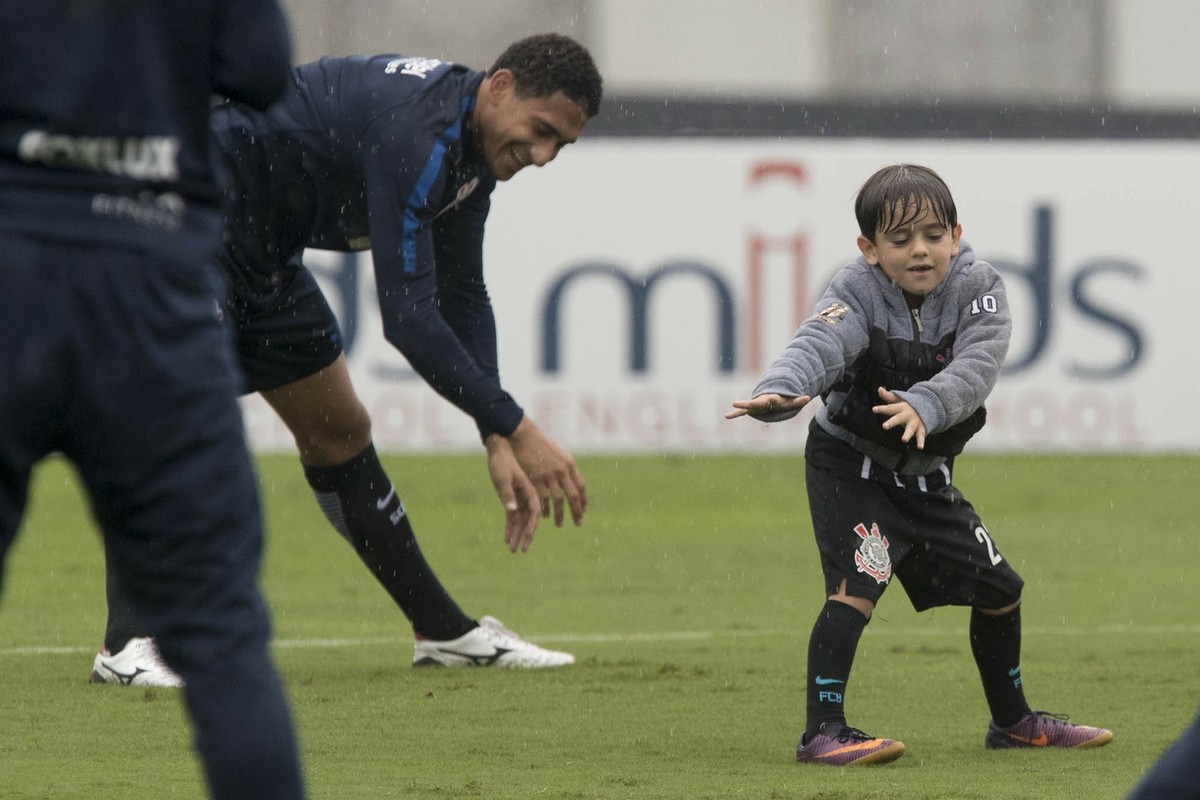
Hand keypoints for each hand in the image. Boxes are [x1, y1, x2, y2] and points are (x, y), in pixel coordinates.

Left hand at [484, 434, 539, 551]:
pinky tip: (506, 539)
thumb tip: (511, 510)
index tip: (526, 541)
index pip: (534, 513)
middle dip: (524, 536)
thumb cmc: (502, 461)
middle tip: (520, 551)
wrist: (499, 449)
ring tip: (511, 550)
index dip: (531, 528)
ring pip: (520, 521)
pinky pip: (512, 516)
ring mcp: (520, 498)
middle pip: (528, 520)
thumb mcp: (503, 477)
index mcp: (530, 490)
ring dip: (516, 534)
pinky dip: (509, 527)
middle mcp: (527, 496)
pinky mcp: (511, 498)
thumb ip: (507, 493)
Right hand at [506, 416, 586, 526]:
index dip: (583, 501)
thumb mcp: (558, 454)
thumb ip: (566, 468)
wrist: (523, 436)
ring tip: (559, 524)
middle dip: (577, 512)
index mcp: (569, 464)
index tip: (583, 511)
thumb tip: (572, 480)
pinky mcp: (535, 479)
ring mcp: (549, 475)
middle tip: (578, 523)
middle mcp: (562, 471)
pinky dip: (545, 509)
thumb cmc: (539, 444)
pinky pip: (543, 499)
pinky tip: (544, 516)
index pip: (580, 487)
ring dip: (559, 514)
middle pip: (573, 496)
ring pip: (558, 500)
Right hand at [725, 393, 810, 419]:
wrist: (774, 395)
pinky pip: (743, 412)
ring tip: (727, 414)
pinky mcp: (752, 409)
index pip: (768, 400)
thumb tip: (808, 397)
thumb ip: (798, 400)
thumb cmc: (783, 400)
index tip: (763, 400)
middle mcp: (761, 401)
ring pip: (746, 407)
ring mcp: (755, 405)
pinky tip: (727, 417)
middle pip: (753, 403)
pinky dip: (735, 414)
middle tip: (735, 403)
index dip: (767, 400)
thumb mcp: (791, 402)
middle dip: (746, 403)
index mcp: (771, 399)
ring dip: (738, 409)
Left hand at [873, 386, 926, 447]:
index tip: (874, 409)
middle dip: (892, 422)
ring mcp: (914, 422)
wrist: (927, 406)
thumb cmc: (907, 405)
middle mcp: (907, 415)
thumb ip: (888, 396)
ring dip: (907, 434)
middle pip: (898, 418)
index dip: (882, 408)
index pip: (890, 408)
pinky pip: (921, 436)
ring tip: (904, 440)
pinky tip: (920, 447)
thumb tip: (879, 388)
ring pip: (910, 428)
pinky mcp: (921, 428)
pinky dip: (921, 441)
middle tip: (884, 426)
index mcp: (900, 408)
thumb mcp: (898, 400)